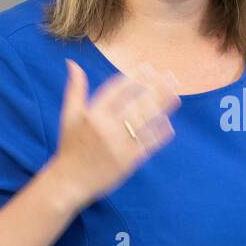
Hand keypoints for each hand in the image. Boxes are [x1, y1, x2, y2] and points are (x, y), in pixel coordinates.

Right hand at [45, 59, 180, 208]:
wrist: (70, 181)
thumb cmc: (70, 146)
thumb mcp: (68, 116)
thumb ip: (75, 89)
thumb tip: (73, 63)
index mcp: (93, 114)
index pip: (117, 89)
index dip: (135, 76)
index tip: (149, 67)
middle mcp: (107, 127)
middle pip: (136, 103)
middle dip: (156, 89)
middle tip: (172, 77)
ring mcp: (119, 145)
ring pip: (145, 121)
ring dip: (162, 107)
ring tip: (176, 95)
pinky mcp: (128, 161)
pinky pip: (148, 144)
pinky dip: (159, 134)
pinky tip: (168, 123)